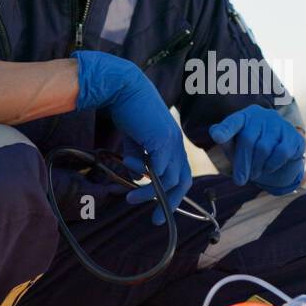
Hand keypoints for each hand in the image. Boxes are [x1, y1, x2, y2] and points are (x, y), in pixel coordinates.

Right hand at [73, 50, 191, 223]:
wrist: (124, 88)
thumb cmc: (128, 111)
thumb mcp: (134, 141)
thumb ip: (138, 159)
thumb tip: (138, 178)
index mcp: (173, 144)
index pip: (180, 175)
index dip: (172, 195)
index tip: (159, 211)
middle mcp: (177, 144)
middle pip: (182, 182)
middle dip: (169, 203)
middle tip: (155, 218)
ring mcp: (172, 142)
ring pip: (169, 179)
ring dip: (149, 192)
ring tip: (131, 198)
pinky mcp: (162, 139)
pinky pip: (158, 168)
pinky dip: (143, 173)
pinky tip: (129, 163)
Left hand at [208, 104, 305, 194]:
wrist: (280, 154)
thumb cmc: (253, 148)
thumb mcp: (236, 145)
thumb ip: (226, 140)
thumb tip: (215, 132)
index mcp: (245, 116)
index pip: (233, 122)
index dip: (225, 130)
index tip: (217, 137)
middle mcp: (263, 116)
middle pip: (248, 139)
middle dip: (242, 163)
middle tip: (240, 180)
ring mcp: (280, 125)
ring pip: (264, 148)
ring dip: (257, 166)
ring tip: (254, 174)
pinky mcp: (294, 137)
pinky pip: (281, 153)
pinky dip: (272, 165)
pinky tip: (268, 169)